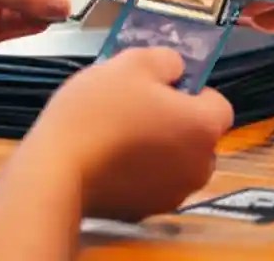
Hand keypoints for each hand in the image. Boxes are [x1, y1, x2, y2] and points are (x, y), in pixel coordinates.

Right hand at [30, 48, 234, 220]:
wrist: (56, 171)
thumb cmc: (96, 114)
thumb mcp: (132, 63)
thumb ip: (166, 60)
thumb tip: (176, 69)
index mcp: (204, 127)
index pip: (217, 103)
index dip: (191, 91)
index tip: (161, 86)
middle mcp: (199, 166)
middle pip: (198, 135)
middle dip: (175, 121)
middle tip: (137, 106)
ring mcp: (173, 194)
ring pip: (174, 161)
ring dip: (157, 147)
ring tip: (117, 132)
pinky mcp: (145, 212)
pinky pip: (151, 183)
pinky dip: (138, 172)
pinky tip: (108, 159)